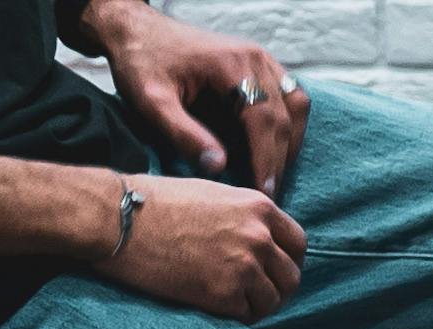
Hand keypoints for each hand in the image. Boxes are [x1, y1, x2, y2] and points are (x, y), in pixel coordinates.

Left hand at [87, 0, 309, 197]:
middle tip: (269, 195)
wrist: (137, 30)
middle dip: (279, 160)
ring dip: (291, 143)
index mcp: (232, 64)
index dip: (267, 161)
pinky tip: (275, 147)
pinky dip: (290, 125)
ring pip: (296, 107)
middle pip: (284, 118)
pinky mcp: (262, 64)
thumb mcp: (151, 101)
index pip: (264, 121)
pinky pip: (292, 97)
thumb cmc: (141, 63)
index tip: (266, 194)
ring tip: (274, 173)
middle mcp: (254, 58)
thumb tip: (219, 167)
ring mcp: (262, 58)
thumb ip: (183, 134)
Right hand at [104, 173, 305, 320]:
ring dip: (258, 304)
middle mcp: (258, 236)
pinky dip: (237, 314)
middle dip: (276, 287)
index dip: (288, 260)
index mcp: (258, 207)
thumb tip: (265, 239)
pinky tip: (218, 304)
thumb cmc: (154, 201)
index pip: (298, 244)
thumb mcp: (212, 194)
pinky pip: (248, 315)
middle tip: (256, 291)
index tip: (274, 269)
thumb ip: (244, 215)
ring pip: (273, 301)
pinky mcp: (224, 294)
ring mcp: (244, 267)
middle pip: (291, 277)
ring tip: (235, 299)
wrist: (117, 218)